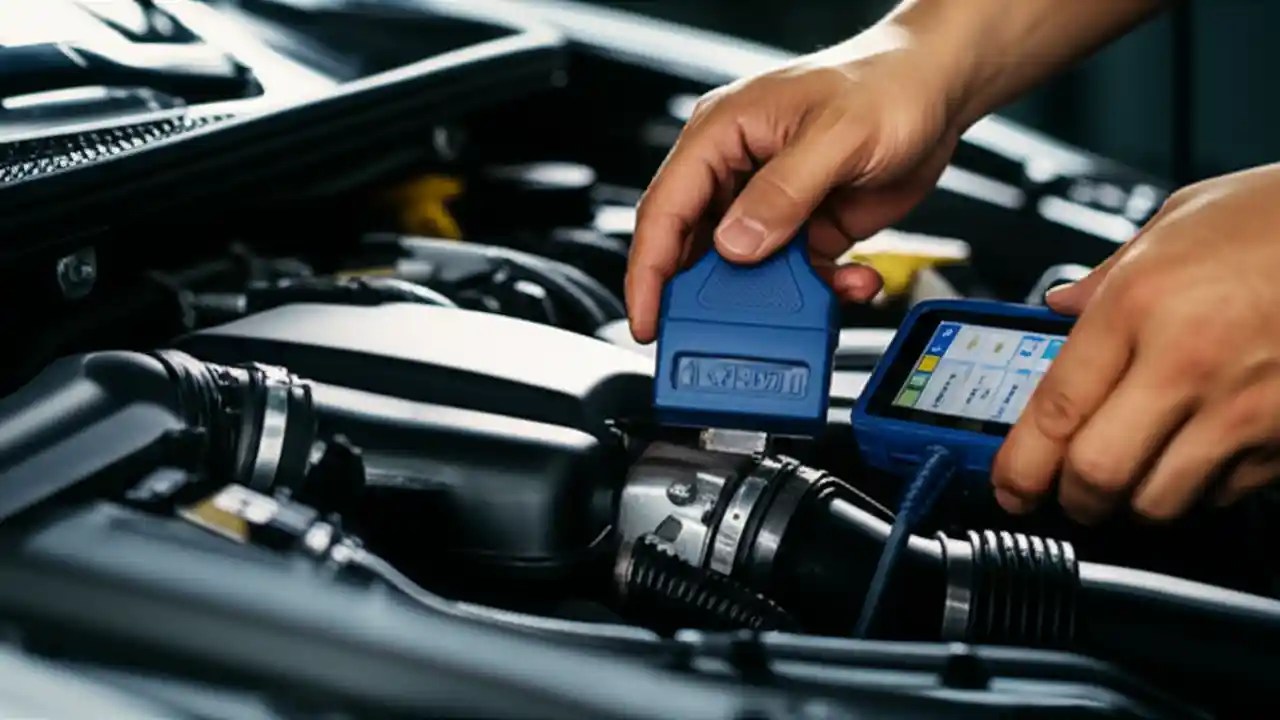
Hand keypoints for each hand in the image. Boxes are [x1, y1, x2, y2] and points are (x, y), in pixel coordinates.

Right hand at [624, 24, 968, 341]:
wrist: (942, 88)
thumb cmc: (887, 84)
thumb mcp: (837, 136)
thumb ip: (783, 192)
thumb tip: (736, 244)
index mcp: (722, 134)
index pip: (665, 207)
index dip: (649, 269)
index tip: (648, 318)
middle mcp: (738, 169)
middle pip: (696, 247)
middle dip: (707, 296)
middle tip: (715, 334)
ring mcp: (772, 201)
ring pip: (747, 270)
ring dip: (776, 298)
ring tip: (801, 309)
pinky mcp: (807, 225)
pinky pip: (797, 274)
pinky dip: (821, 289)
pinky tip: (848, 281)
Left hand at [993, 163, 1279, 522]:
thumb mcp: (1176, 223)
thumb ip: (1106, 277)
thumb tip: (1059, 309)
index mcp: (1139, 305)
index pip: (1054, 411)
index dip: (1019, 465)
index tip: (1007, 484)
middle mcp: (1186, 363)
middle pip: (1098, 475)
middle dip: (1070, 497)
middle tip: (1063, 490)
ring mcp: (1245, 407)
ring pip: (1160, 500)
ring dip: (1133, 500)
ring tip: (1130, 473)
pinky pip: (1224, 492)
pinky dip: (1197, 489)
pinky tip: (1196, 454)